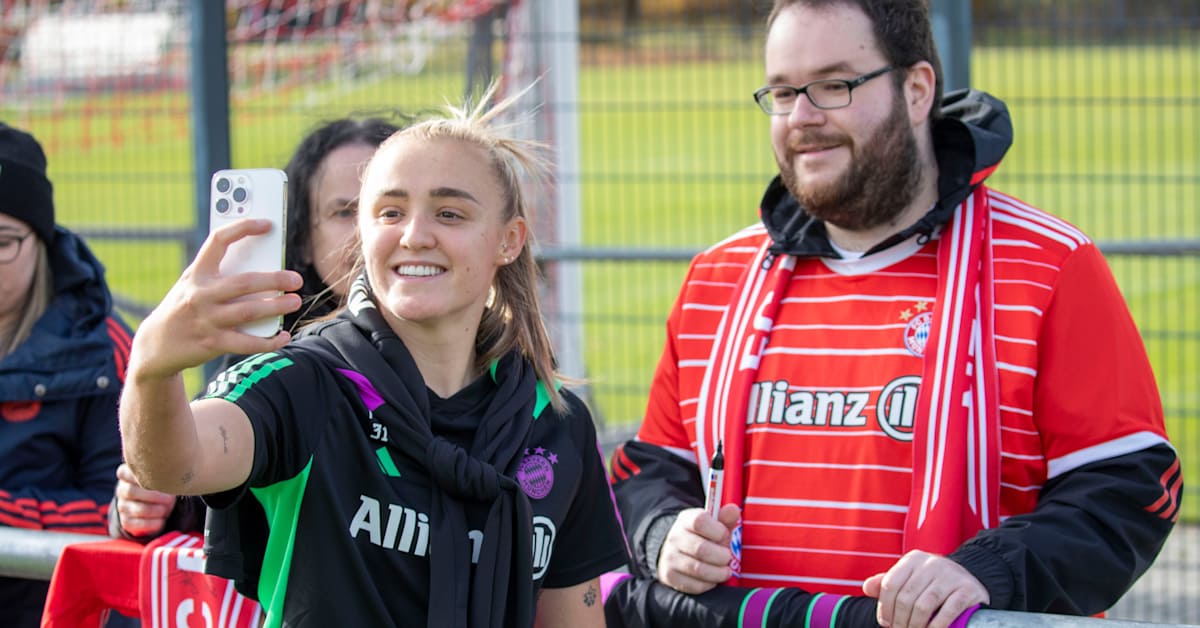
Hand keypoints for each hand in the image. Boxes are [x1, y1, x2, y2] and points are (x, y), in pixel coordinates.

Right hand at [114, 463, 176, 536]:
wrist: (155, 505)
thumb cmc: (160, 484)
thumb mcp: (160, 475)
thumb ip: (163, 471)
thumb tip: (177, 469)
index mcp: (127, 474)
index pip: (123, 472)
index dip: (139, 476)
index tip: (157, 478)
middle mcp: (122, 490)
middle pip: (131, 491)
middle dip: (154, 496)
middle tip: (170, 498)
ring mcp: (123, 506)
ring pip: (136, 509)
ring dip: (155, 510)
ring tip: (167, 509)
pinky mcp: (126, 521)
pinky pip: (136, 524)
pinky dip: (152, 523)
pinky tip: (162, 521)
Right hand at [131, 219, 302, 378]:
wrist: (156, 345)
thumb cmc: (184, 308)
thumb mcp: (192, 285)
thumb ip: (220, 275)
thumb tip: (264, 267)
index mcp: (197, 273)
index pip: (219, 241)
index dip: (243, 228)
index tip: (267, 224)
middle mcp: (200, 294)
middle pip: (244, 282)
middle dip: (274, 279)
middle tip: (296, 279)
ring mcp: (207, 320)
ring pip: (248, 311)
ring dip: (276, 307)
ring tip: (295, 302)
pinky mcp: (212, 343)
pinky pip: (246, 343)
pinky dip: (268, 341)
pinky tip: (283, 336)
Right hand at [655, 503, 740, 593]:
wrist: (675, 550)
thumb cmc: (701, 537)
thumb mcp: (712, 525)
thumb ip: (725, 519)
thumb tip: (734, 510)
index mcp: (685, 520)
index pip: (700, 521)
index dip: (718, 531)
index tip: (725, 536)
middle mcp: (674, 538)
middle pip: (701, 549)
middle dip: (721, 556)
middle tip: (727, 557)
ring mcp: (669, 557)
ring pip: (698, 569)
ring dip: (718, 573)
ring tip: (725, 571)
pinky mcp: (669, 576)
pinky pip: (693, 585)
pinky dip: (708, 584)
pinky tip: (712, 579)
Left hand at [863, 550, 989, 627]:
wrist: (968, 580)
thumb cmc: (931, 583)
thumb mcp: (909, 578)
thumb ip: (887, 583)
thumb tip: (866, 588)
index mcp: (912, 559)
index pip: (890, 584)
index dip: (884, 607)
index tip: (886, 623)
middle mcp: (931, 563)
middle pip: (906, 597)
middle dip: (900, 621)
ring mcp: (951, 575)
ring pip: (924, 605)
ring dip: (916, 625)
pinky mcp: (968, 589)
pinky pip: (948, 611)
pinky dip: (937, 626)